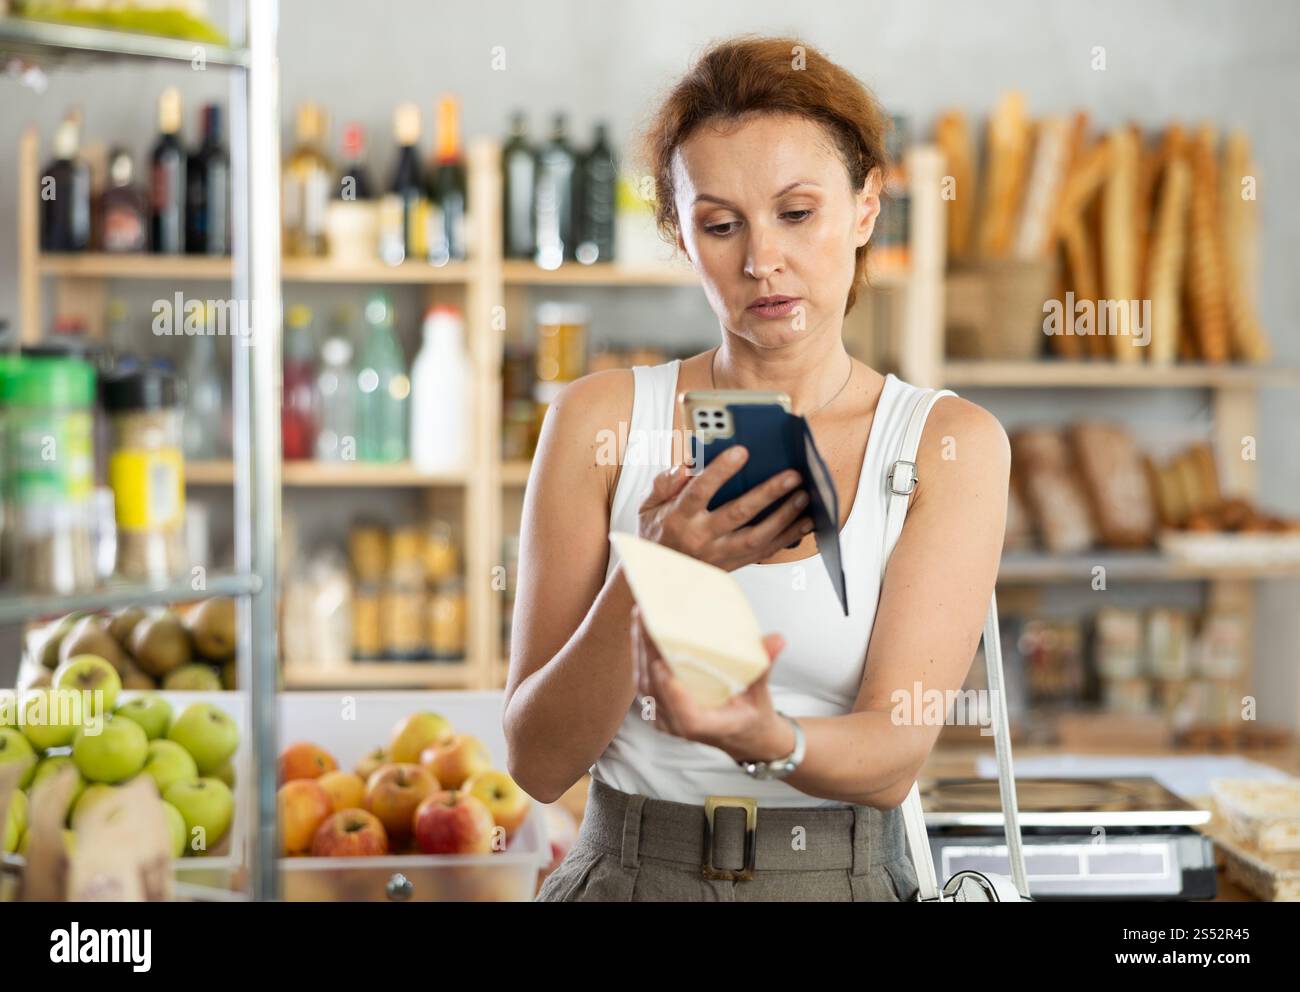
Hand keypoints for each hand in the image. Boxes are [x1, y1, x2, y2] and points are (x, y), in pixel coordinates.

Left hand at [630, 604, 795, 762]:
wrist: (741, 735)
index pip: (686, 716)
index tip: (663, 665)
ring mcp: (664, 719)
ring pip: (644, 684)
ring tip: (641, 616)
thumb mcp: (761, 693)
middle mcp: (679, 726)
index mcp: (707, 727)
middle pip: (655, 691)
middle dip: (648, 652)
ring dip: (640, 649)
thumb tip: (777, 640)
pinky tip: (641, 631)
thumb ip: (764, 666)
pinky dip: (640, 656)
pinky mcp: (657, 709)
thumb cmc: (752, 714)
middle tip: (646, 616)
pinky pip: (643, 682)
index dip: (672, 693)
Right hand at [637, 446, 812, 570]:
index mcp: (678, 518)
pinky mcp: (733, 565)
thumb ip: (664, 483)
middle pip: (737, 513)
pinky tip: (805, 521)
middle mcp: (700, 538)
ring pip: (757, 537)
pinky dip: (788, 537)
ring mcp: (719, 555)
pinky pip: (765, 552)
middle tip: (792, 475)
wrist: (659, 578)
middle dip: (768, 493)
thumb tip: (687, 465)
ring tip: (804, 497)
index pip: (699, 490)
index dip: (720, 470)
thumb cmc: (656, 535)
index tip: (741, 451)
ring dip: (784, 517)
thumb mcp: (648, 506)